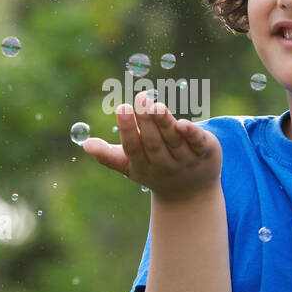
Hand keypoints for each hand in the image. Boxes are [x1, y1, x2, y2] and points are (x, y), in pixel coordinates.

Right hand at [82, 92, 221, 200]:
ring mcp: (186, 160)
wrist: (191, 193)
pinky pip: (198, 143)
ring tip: (155, 105)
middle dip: (146, 122)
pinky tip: (184, 123)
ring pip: (174, 141)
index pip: (134, 148)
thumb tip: (85, 144)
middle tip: (140, 99)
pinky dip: (192, 134)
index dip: (128, 130)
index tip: (122, 107)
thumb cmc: (154, 170)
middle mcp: (165, 165)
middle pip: (154, 144)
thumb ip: (108, 155)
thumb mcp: (131, 165)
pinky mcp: (206, 152)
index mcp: (143, 166)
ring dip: (165, 124)